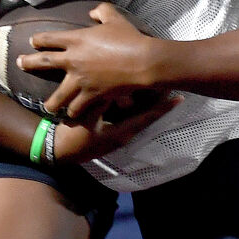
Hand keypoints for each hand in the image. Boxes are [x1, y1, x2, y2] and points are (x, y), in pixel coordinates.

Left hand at [22, 2, 161, 121]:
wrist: (141, 61)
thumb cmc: (129, 38)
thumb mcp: (115, 18)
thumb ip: (101, 11)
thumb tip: (92, 12)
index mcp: (76, 39)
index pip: (49, 38)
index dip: (39, 39)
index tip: (32, 42)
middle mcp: (72, 60)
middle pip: (43, 62)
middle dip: (28, 63)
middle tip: (19, 64)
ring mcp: (80, 80)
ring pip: (58, 96)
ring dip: (52, 103)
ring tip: (48, 107)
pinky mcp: (91, 95)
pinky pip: (77, 107)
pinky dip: (75, 112)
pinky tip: (72, 116)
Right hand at [50, 91, 180, 163]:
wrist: (59, 152)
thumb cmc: (72, 137)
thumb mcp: (86, 119)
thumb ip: (100, 103)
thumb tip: (114, 87)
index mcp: (122, 133)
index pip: (147, 118)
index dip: (163, 108)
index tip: (179, 98)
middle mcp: (124, 135)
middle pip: (146, 117)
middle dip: (158, 103)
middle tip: (170, 86)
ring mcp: (118, 136)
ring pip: (138, 117)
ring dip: (147, 104)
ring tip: (157, 89)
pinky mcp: (111, 134)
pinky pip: (128, 118)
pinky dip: (134, 108)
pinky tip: (135, 97)